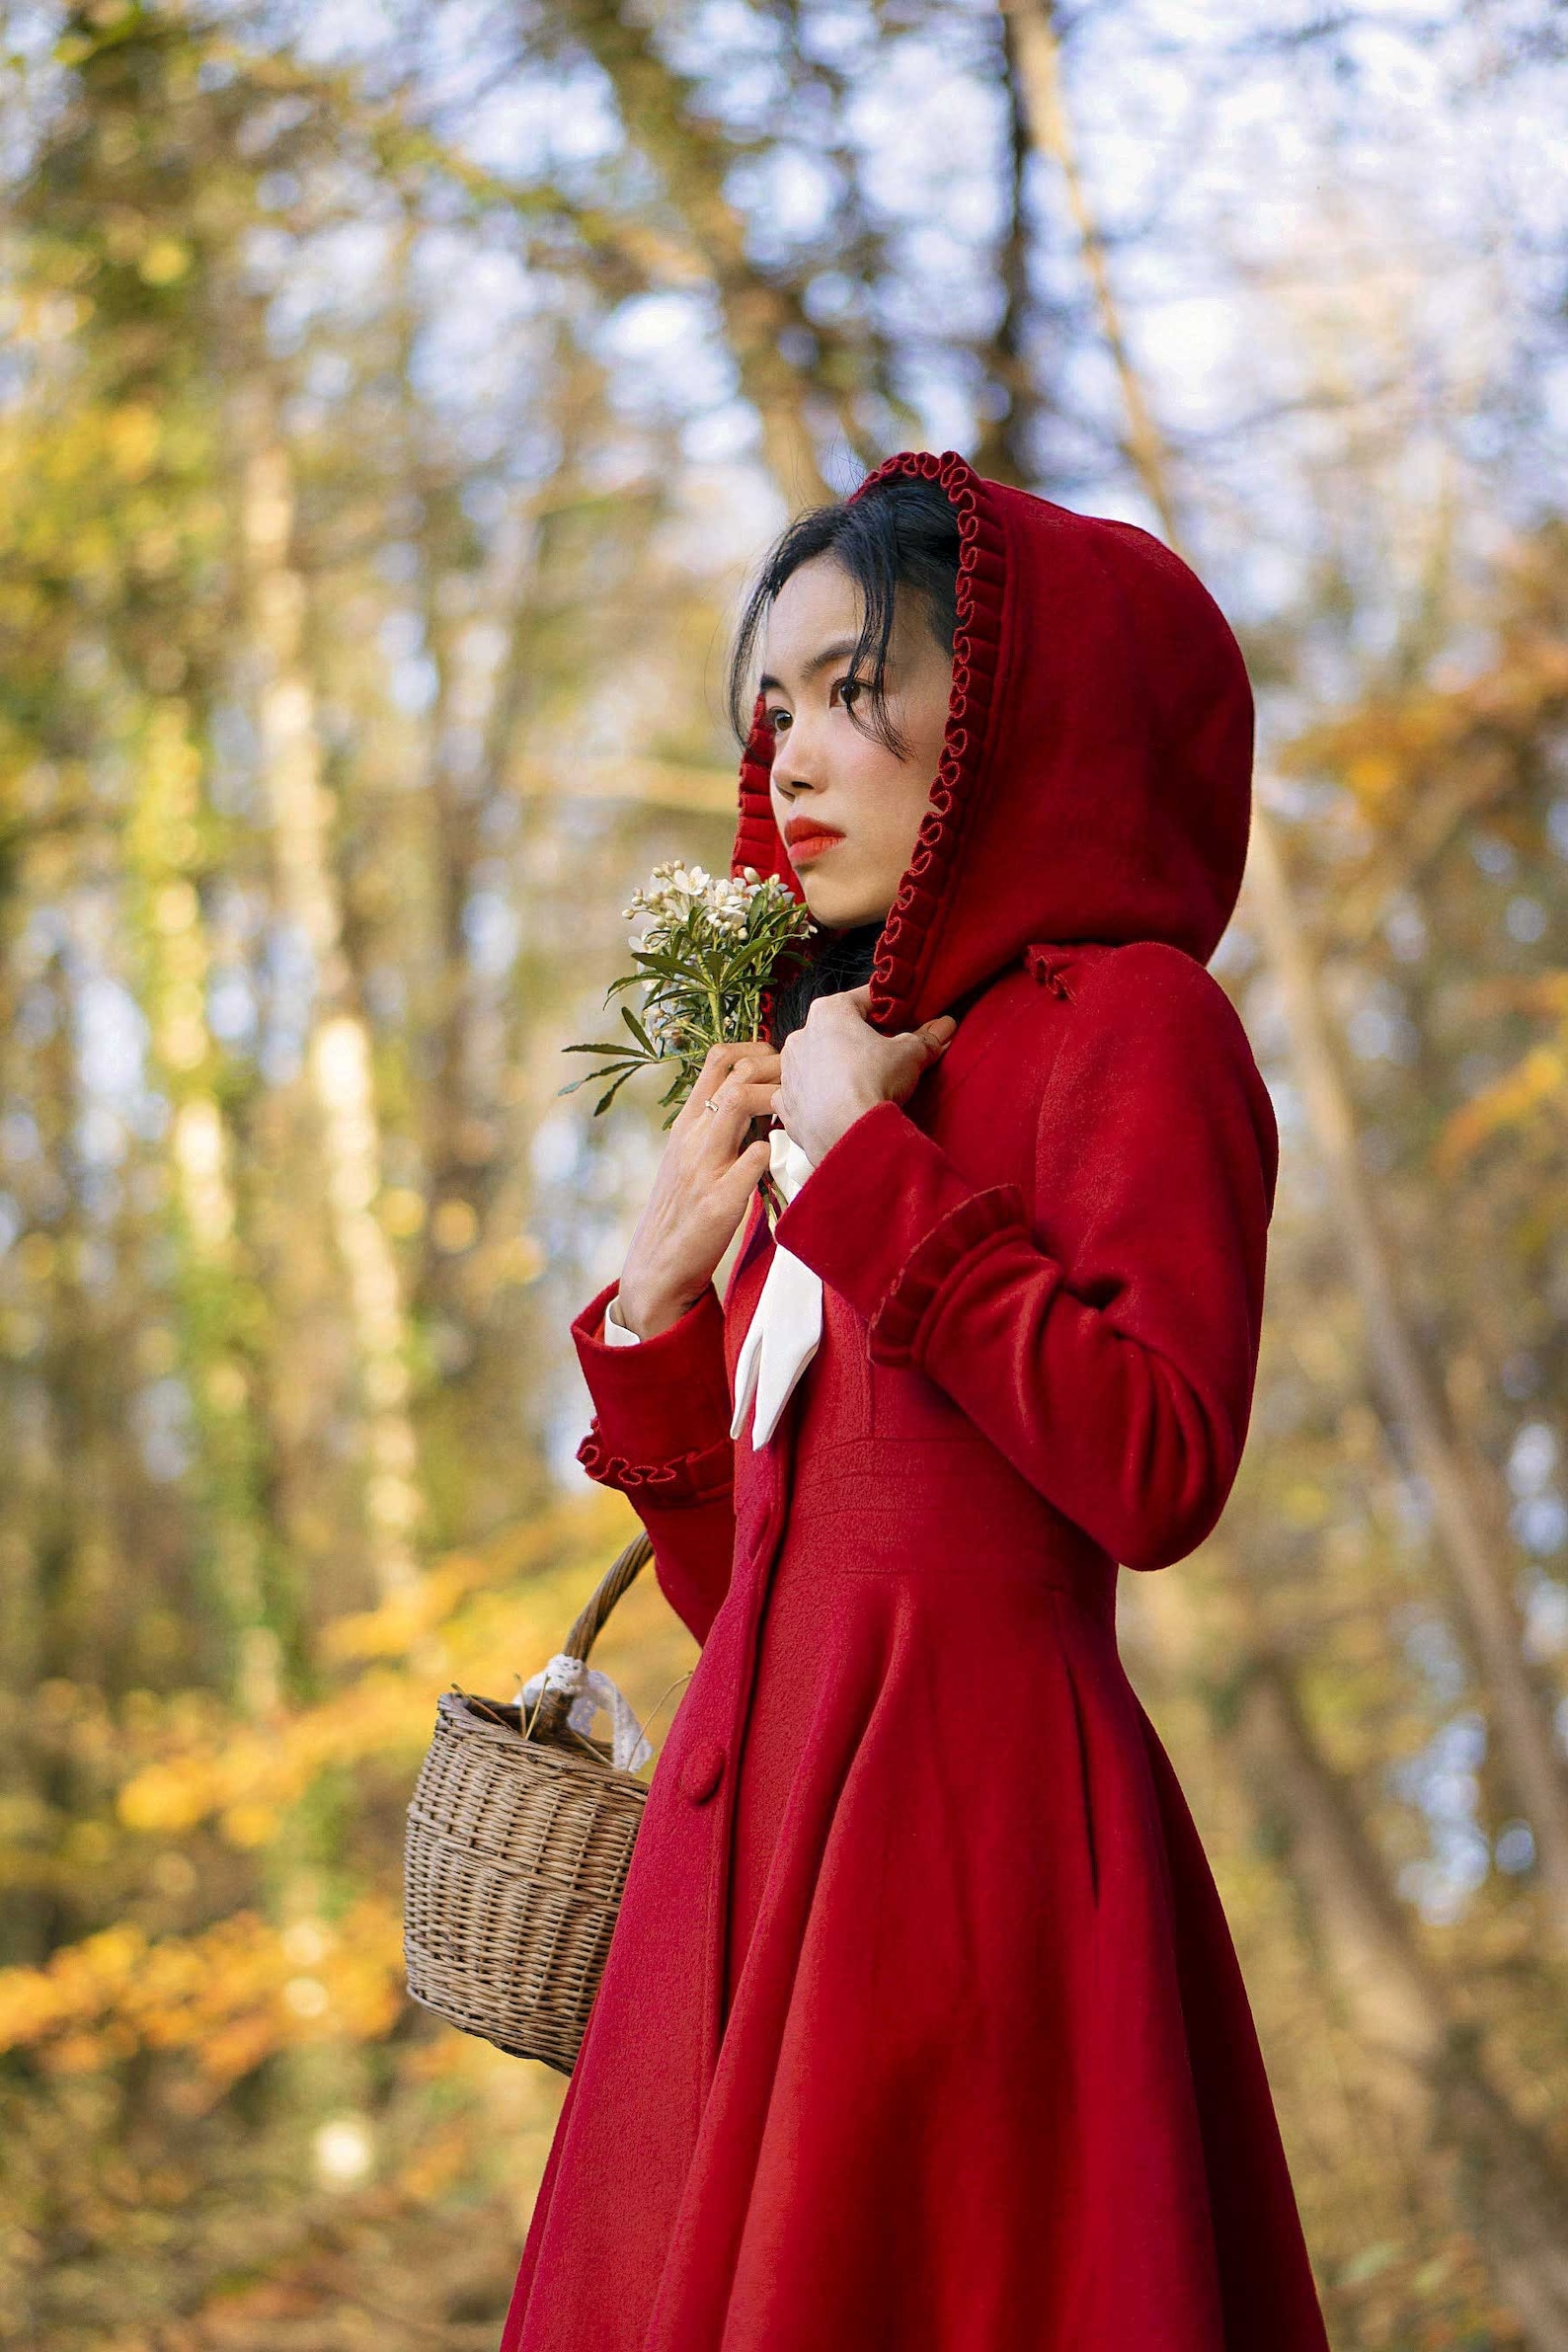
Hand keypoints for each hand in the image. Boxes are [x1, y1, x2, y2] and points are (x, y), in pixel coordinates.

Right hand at [616, 1043, 780, 1338]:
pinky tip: (790, 1157)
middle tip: (803, 1083)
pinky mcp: (720, 1200)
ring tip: (800, 1111)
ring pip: (740, 1102)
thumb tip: (757, 1099)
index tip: (780, 1063)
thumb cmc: (682, 1209)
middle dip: (778, 1066)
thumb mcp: (689, 1157)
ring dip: (778, 1097)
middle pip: (736, 1071)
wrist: (657, 1265)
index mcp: (686, 1123)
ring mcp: (704, 1166)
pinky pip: (755, 1159)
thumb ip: (716, 1127)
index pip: (717, 1058)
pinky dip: (777, 1150)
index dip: (755, 1048)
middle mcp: (691, 1136)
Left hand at [772, 987, 955, 1164]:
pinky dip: (819, 1098)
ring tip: (863, 1085)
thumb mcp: (910, 1054)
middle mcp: (801, 1036)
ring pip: (817, 1062)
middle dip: (860, 1041)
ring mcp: (789, 1071)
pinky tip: (838, 1107)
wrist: (846, 1133)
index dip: (887, 1010)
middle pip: (837, 1031)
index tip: (902, 1020)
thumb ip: (926, 1037)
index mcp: (829, 1012)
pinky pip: (804, 1094)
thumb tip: (944, 1026)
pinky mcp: (786, 1104)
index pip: (864, 1000)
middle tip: (886, 1056)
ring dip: (837, 1068)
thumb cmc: (873, 1081)